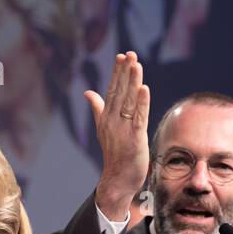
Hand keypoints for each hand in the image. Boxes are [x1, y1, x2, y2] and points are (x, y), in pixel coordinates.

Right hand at [87, 51, 150, 218]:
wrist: (117, 179)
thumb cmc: (114, 154)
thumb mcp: (104, 128)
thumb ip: (97, 108)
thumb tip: (87, 92)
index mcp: (106, 117)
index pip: (112, 90)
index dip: (117, 73)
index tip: (121, 56)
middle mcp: (112, 121)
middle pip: (120, 92)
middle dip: (125, 72)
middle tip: (130, 54)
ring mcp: (123, 130)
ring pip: (129, 101)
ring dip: (133, 82)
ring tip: (136, 64)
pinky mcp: (134, 139)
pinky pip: (139, 118)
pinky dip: (142, 103)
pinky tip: (144, 89)